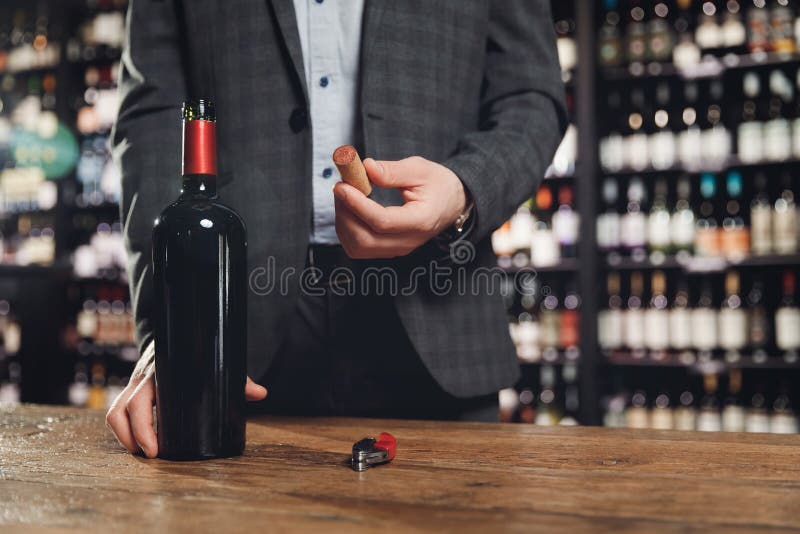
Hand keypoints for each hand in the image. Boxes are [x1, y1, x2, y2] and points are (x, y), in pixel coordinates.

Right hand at [105, 343, 266, 457]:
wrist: (180, 333)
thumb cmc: (198, 354)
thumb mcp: (217, 363)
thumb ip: (238, 379)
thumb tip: (261, 394)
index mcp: (160, 371)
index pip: (140, 400)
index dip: (142, 427)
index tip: (153, 449)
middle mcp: (141, 377)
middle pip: (122, 409)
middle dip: (133, 438)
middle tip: (152, 456)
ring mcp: (133, 383)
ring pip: (114, 412)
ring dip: (124, 437)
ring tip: (142, 453)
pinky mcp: (131, 389)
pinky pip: (117, 412)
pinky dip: (123, 430)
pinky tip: (137, 444)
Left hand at [333, 156, 466, 258]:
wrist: (451, 203)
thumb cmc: (437, 185)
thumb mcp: (420, 169)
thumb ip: (392, 171)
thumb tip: (366, 168)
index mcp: (421, 220)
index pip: (382, 221)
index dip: (357, 204)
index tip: (343, 186)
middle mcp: (409, 241)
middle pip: (365, 239)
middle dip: (346, 213)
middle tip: (341, 187)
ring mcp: (398, 249)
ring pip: (358, 247)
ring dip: (344, 222)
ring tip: (345, 196)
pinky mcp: (389, 250)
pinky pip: (359, 248)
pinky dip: (347, 231)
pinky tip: (350, 210)